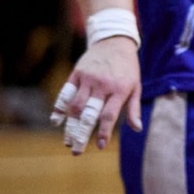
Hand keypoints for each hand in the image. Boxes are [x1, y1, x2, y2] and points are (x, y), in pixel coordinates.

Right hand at [54, 37, 141, 153]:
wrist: (115, 41)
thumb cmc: (128, 68)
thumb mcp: (136, 86)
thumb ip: (133, 108)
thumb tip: (137, 129)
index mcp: (119, 89)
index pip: (108, 115)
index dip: (103, 131)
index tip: (99, 146)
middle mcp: (102, 85)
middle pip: (88, 114)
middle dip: (81, 134)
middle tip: (76, 151)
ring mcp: (87, 79)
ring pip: (75, 106)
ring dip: (69, 126)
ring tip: (67, 141)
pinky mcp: (76, 74)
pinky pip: (65, 93)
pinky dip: (59, 108)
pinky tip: (56, 121)